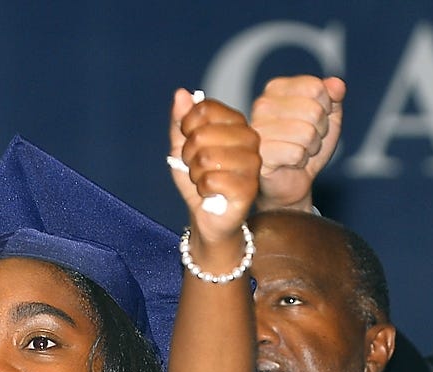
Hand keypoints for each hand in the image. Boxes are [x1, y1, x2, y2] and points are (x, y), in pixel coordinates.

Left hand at [170, 89, 257, 268]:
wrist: (208, 216)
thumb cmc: (200, 178)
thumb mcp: (183, 147)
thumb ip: (180, 120)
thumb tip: (181, 93)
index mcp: (238, 123)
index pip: (205, 109)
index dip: (187, 126)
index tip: (189, 140)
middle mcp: (251, 139)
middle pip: (202, 134)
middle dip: (189, 154)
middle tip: (197, 166)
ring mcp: (252, 164)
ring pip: (206, 158)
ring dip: (195, 173)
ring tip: (204, 179)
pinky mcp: (249, 188)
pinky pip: (211, 181)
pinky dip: (203, 190)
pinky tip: (212, 194)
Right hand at [251, 75, 344, 212]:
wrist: (292, 181)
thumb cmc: (306, 146)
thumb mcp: (328, 117)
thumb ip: (333, 97)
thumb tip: (337, 85)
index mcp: (276, 88)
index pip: (316, 88)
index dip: (326, 108)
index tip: (314, 121)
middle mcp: (263, 104)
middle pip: (314, 111)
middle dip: (320, 131)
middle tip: (307, 141)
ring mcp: (258, 129)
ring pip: (307, 133)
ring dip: (311, 148)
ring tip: (299, 151)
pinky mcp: (260, 153)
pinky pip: (297, 153)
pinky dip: (301, 162)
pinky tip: (289, 163)